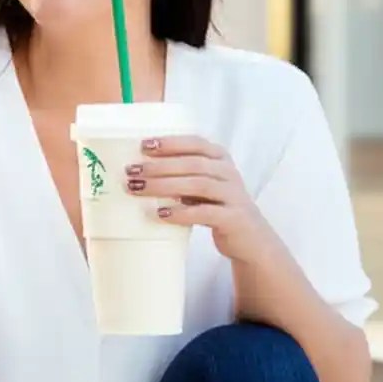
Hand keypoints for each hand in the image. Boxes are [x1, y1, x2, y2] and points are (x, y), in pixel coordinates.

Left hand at [124, 136, 279, 265]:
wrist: (250, 238)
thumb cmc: (217, 207)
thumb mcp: (203, 186)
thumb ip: (182, 175)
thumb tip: (138, 172)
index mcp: (220, 159)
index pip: (195, 143)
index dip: (170, 143)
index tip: (143, 145)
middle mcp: (228, 173)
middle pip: (192, 164)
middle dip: (159, 166)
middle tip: (132, 171)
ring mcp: (233, 195)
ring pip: (197, 185)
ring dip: (164, 186)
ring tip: (139, 189)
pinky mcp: (233, 218)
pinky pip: (205, 213)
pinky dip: (181, 212)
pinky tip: (161, 214)